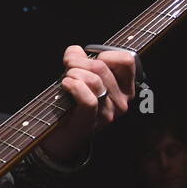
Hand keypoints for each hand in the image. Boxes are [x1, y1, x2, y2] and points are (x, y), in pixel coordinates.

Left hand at [43, 45, 135, 162]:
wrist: (60, 137)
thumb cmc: (72, 104)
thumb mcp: (81, 76)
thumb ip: (80, 59)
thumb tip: (75, 51)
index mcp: (125, 88)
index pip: (126, 60)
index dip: (104, 54)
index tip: (90, 60)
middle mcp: (122, 102)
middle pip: (102, 67)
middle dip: (79, 62)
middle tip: (68, 67)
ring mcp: (108, 113)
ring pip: (94, 80)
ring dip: (73, 74)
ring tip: (66, 79)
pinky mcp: (92, 122)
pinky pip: (88, 99)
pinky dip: (74, 86)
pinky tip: (66, 84)